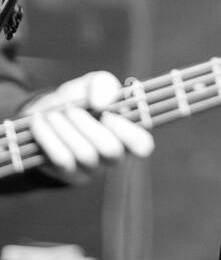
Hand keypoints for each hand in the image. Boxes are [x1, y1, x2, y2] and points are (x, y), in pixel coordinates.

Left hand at [26, 72, 153, 184]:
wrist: (48, 115)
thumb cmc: (80, 99)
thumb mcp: (93, 83)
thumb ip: (102, 84)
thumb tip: (102, 102)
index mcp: (127, 132)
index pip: (142, 144)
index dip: (128, 132)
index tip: (107, 114)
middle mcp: (115, 156)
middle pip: (111, 150)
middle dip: (87, 126)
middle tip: (70, 109)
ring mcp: (93, 169)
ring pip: (85, 155)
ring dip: (64, 129)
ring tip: (51, 114)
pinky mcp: (71, 176)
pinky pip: (62, 160)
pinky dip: (49, 137)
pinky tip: (39, 123)